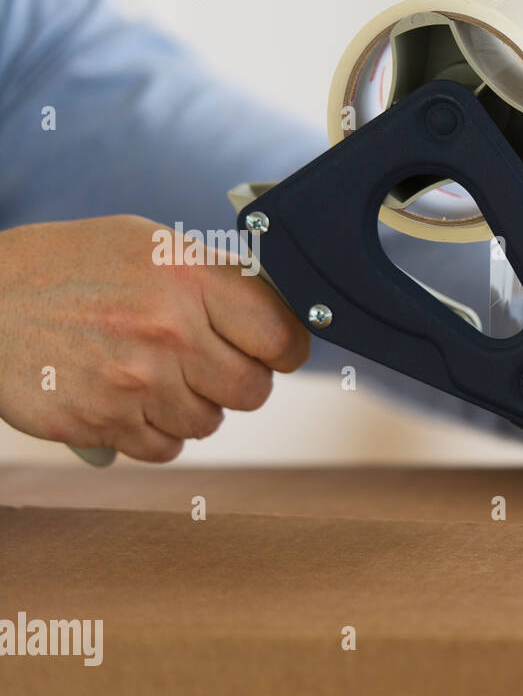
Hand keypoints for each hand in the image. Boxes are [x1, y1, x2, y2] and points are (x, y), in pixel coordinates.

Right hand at [0, 215, 309, 461]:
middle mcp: (169, 330)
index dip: (282, 349)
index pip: (281, 337)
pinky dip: (152, 433)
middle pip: (253, 391)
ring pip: (208, 424)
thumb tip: (277, 316)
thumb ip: (213, 280)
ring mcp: (135, 381)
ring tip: (152, 375)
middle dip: (236, 383)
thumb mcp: (146, 246)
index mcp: (190, 277)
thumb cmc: (66, 268)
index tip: (271, 351)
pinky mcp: (102, 422)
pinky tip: (127, 400)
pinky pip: (164, 449)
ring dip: (189, 407)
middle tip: (205, 365)